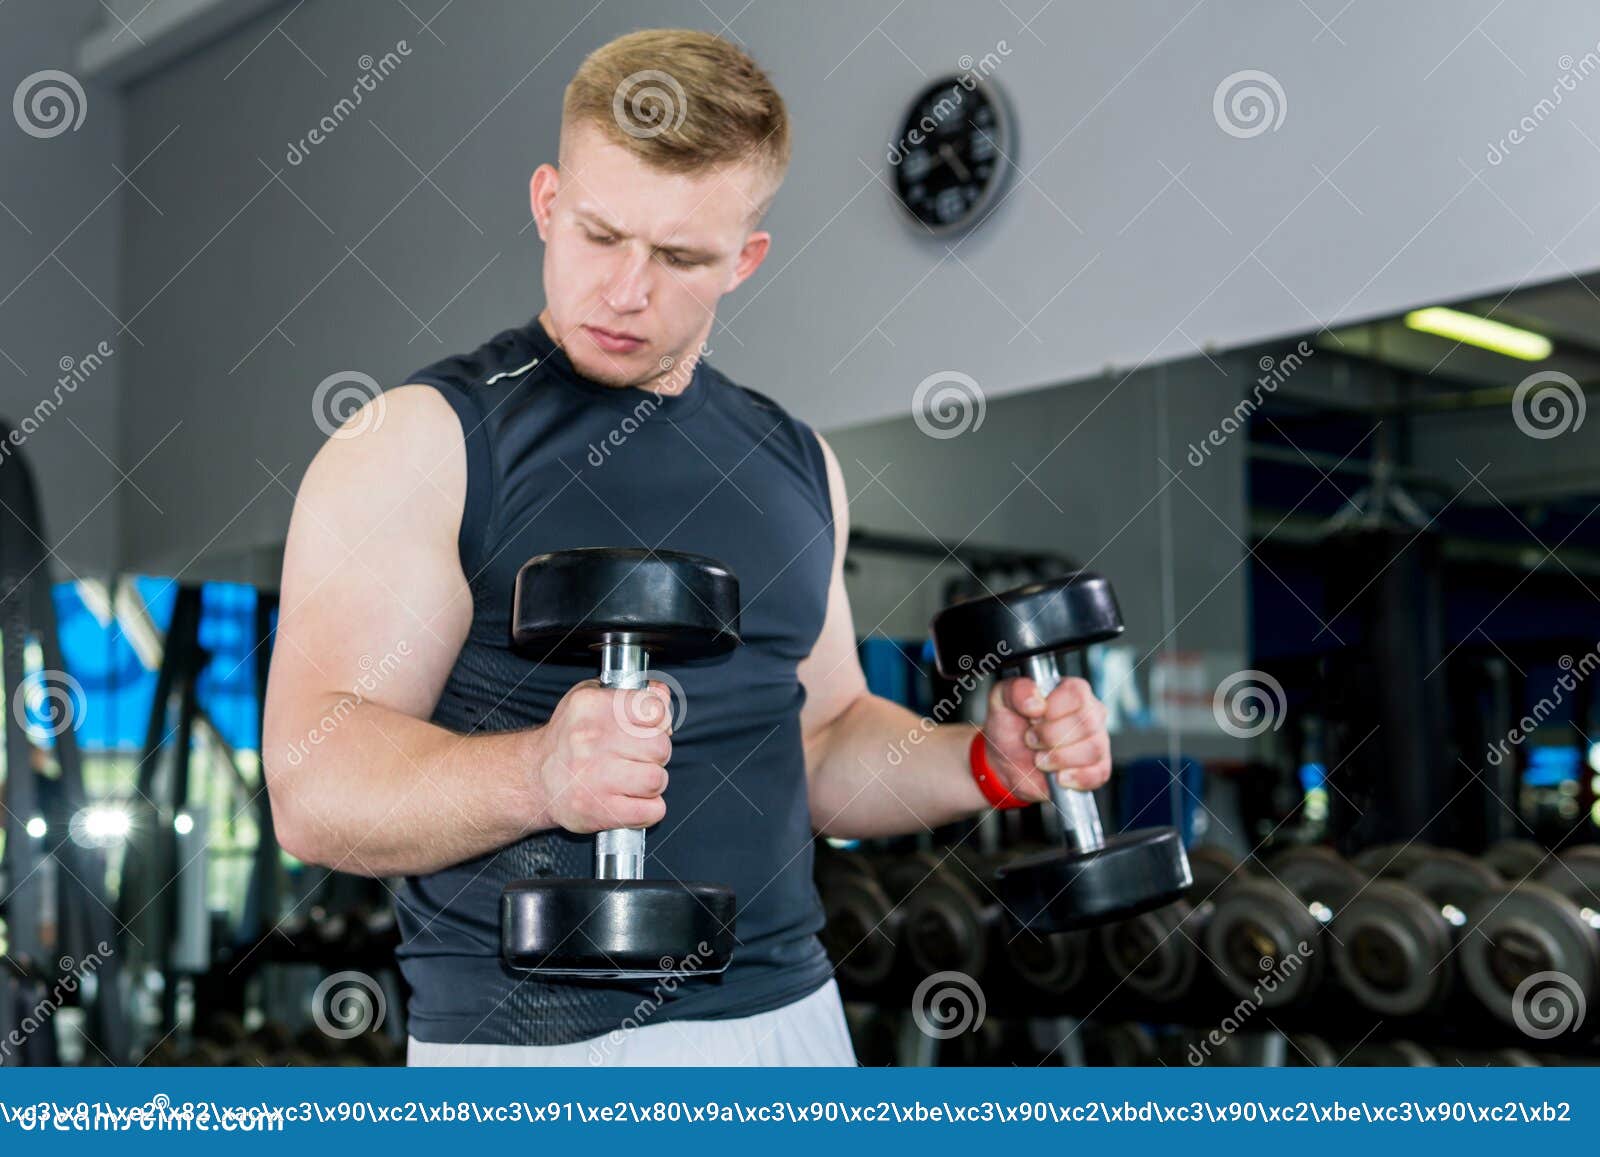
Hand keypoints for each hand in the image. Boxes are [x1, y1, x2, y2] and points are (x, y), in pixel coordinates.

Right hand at [530, 680, 672, 832]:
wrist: (534, 778)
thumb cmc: (568, 738)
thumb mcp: (591, 699)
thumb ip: (632, 694)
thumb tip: (663, 695)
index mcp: (593, 707)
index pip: (654, 709)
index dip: (661, 721)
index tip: (651, 728)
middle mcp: (592, 740)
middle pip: (660, 747)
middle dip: (657, 754)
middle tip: (640, 756)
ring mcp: (595, 778)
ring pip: (657, 779)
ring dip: (652, 782)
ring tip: (635, 778)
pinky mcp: (599, 810)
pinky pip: (651, 810)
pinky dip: (649, 809)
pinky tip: (632, 799)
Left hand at [980, 675, 1110, 802]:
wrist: (1006, 762)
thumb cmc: (1010, 727)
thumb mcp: (1002, 699)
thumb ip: (1016, 690)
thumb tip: (1037, 704)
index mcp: (1071, 691)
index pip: (1077, 694)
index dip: (1053, 710)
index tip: (1033, 719)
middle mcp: (1090, 713)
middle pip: (1086, 723)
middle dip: (1050, 737)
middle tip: (1032, 740)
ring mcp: (1097, 740)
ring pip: (1093, 749)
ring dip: (1059, 758)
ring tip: (1041, 758)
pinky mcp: (1098, 767)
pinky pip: (1099, 774)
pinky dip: (1076, 778)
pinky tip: (1058, 777)